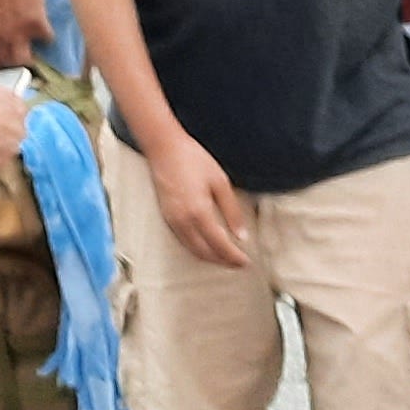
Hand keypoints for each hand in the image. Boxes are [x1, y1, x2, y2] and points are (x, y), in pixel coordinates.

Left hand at [0, 0, 53, 73]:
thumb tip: (2, 38)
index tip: (4, 67)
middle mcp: (2, 38)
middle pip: (10, 66)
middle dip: (16, 67)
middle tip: (23, 63)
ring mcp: (21, 34)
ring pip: (28, 60)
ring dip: (32, 57)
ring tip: (35, 52)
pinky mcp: (38, 25)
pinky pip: (47, 39)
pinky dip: (48, 34)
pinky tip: (46, 28)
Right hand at [144, 130, 252, 269]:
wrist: (164, 147)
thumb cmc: (191, 159)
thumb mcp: (220, 181)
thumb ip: (232, 211)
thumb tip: (242, 234)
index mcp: (199, 212)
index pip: (220, 245)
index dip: (234, 257)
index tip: (245, 262)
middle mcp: (183, 221)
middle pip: (205, 253)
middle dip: (223, 261)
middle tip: (238, 263)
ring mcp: (172, 220)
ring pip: (193, 250)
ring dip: (210, 258)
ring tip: (225, 257)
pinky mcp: (166, 217)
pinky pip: (183, 241)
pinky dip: (197, 249)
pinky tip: (207, 244)